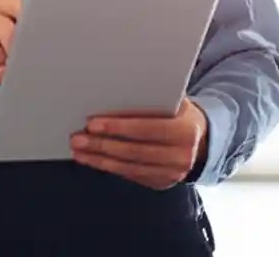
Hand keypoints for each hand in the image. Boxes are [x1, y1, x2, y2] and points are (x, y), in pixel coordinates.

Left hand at [70, 97, 208, 189]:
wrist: (201, 139)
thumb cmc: (179, 113)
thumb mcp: (173, 101)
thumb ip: (150, 100)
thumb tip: (111, 95)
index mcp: (186, 130)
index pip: (148, 129)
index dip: (119, 127)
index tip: (93, 123)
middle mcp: (182, 156)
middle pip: (134, 151)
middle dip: (102, 145)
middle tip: (78, 138)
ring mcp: (172, 173)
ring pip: (129, 166)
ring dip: (99, 159)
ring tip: (78, 150)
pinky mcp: (161, 182)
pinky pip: (130, 174)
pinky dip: (108, 167)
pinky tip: (92, 159)